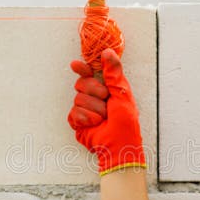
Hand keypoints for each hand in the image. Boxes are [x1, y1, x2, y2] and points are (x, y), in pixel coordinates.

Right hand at [67, 48, 146, 175]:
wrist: (119, 147)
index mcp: (106, 88)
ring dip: (94, 108)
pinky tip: (95, 124)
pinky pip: (74, 113)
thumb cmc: (126, 124)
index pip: (90, 73)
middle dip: (95, 91)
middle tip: (106, 100)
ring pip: (78, 98)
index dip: (83, 68)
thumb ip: (114, 73)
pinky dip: (86, 118)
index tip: (77, 65)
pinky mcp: (77, 121)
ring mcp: (84, 109)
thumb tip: (107, 52)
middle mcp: (94, 97)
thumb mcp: (123, 95)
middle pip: (82, 83)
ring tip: (104, 117)